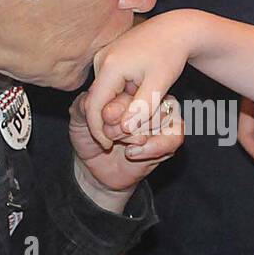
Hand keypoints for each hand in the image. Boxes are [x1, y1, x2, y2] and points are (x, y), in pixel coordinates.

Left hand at [69, 89, 181, 212]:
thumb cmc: (89, 138)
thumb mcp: (79, 118)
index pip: (133, 85)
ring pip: (160, 118)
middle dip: (124, 123)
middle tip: (110, 134)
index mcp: (130, 86)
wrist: (95, 168)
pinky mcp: (171, 138)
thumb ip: (87, 104)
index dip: (118, 105)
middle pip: (148, 101)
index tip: (105, 119)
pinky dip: (151, 147)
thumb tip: (103, 96)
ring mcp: (163, 117)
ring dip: (135, 136)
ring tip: (120, 143)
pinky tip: (131, 152)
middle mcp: (150, 97)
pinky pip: (174, 137)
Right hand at [85, 13, 190, 150]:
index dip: (98, 129)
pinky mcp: (109, 55)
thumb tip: (124, 129)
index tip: (108, 146)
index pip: (94, 106)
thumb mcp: (159, 84)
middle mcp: (101, 59)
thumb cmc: (171, 54)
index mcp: (110, 66)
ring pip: (103, 92)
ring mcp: (104, 55)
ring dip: (113, 109)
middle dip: (106, 122)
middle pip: (96, 100)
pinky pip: (108, 83)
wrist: (177, 28)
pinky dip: (117, 97)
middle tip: (121, 140)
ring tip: (133, 119)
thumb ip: (142, 108)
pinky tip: (134, 102)